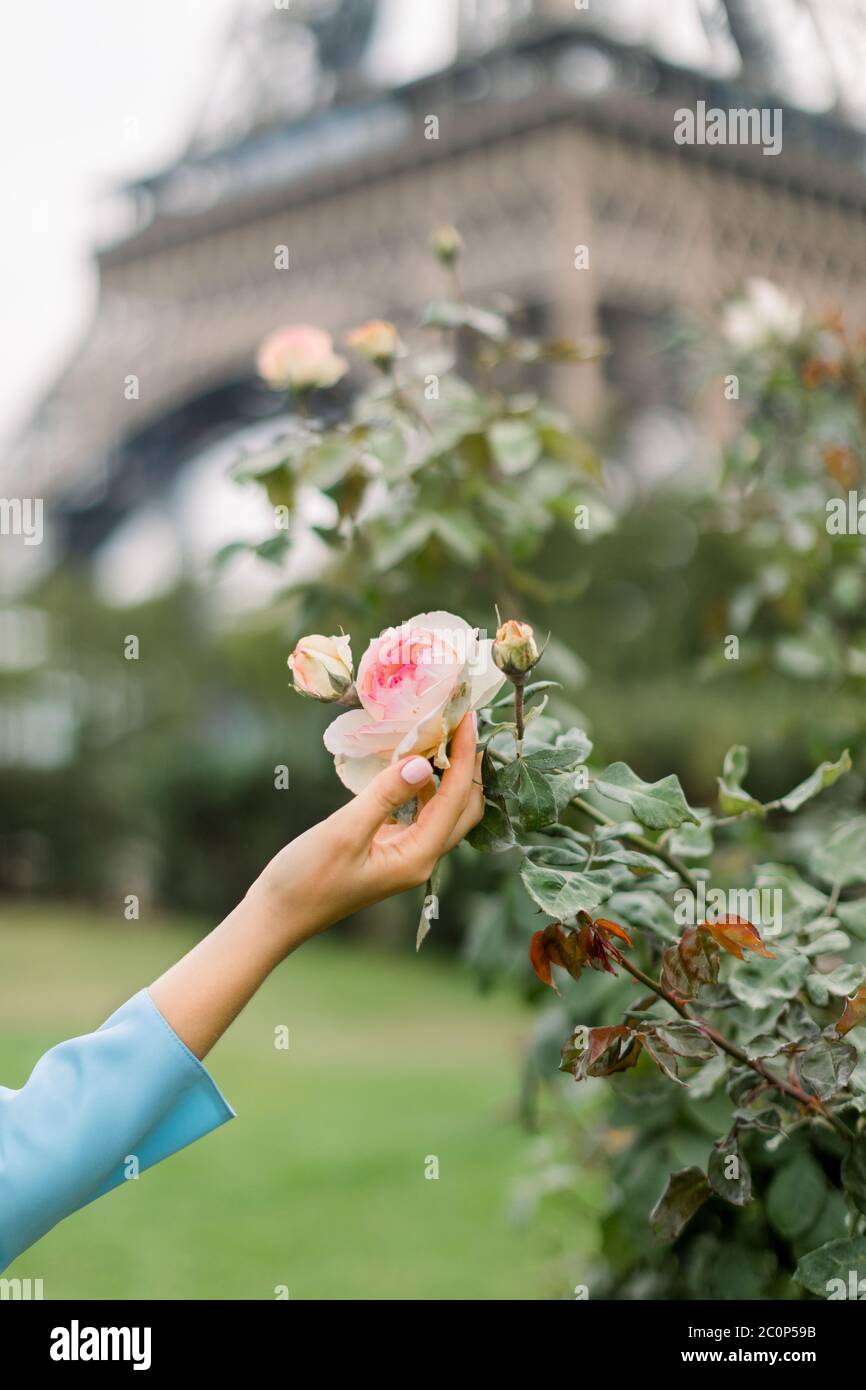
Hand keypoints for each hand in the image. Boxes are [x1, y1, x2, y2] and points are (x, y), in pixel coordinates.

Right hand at [253, 711, 482, 943]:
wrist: (277, 915)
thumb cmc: (305, 878)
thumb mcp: (344, 831)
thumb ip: (385, 795)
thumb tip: (422, 762)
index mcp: (416, 857)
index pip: (454, 799)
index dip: (463, 756)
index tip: (467, 715)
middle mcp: (420, 858)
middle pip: (463, 808)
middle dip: (468, 765)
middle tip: (464, 720)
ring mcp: (406, 855)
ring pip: (443, 810)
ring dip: (448, 773)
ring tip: (441, 734)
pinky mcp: (389, 849)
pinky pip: (419, 813)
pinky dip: (423, 785)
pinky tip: (411, 761)